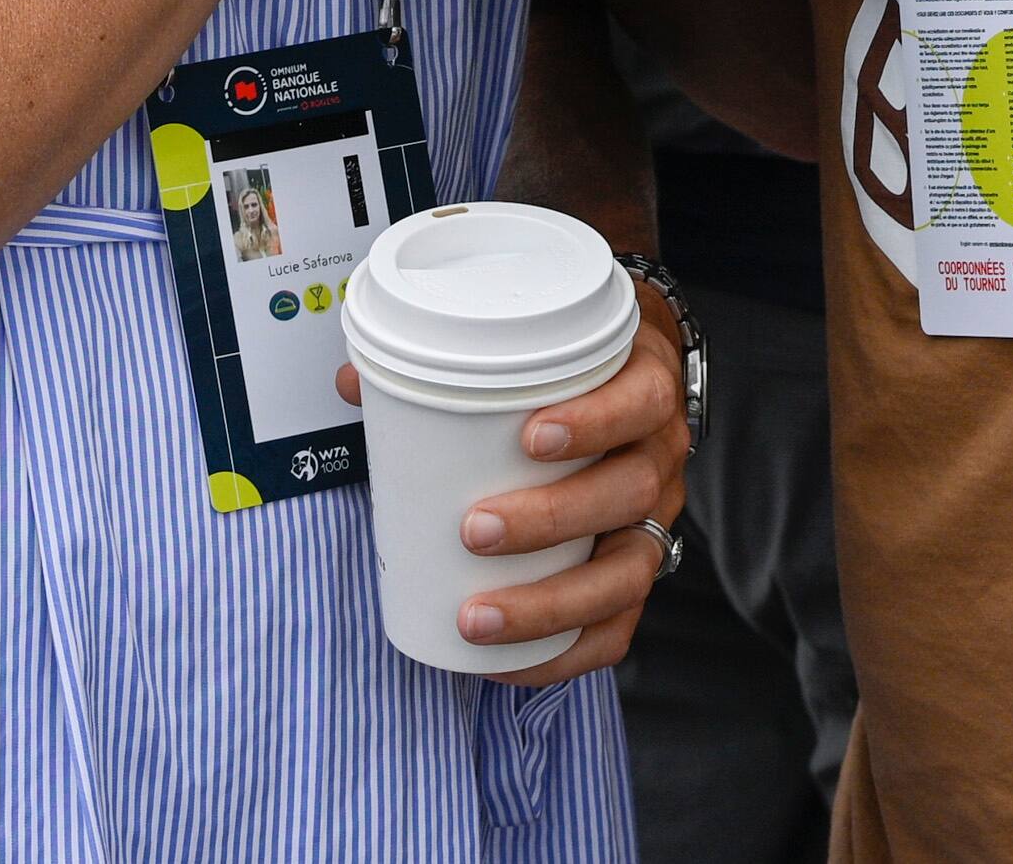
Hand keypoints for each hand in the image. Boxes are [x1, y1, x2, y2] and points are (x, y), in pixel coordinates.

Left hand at [333, 286, 694, 682]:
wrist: (629, 382)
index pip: (642, 400)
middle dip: (552, 518)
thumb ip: (446, 360)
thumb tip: (352, 382)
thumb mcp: (534, 346)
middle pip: (630, 492)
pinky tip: (503, 666)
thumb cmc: (569, 370)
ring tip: (475, 615)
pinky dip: (562, 655)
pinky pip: (616, 630)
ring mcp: (655, 520)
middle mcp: (659, 455)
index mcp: (644, 385)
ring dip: (550, 602)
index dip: (596, 421)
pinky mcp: (636, 573)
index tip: (531, 438)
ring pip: (628, 572)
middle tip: (475, 529)